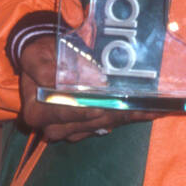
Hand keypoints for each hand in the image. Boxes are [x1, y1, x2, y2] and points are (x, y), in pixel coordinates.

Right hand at [18, 35, 166, 142]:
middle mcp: (54, 127)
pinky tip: (151, 112)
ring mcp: (73, 128)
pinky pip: (111, 122)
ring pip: (103, 124)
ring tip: (150, 109)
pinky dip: (130, 116)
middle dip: (113, 115)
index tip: (97, 107)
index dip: (79, 112)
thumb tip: (53, 79)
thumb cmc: (40, 57)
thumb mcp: (34, 57)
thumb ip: (41, 67)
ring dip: (126, 116)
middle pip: (88, 123)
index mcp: (37, 112)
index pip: (61, 115)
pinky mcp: (89, 125)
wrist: (47, 60)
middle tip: (137, 108)